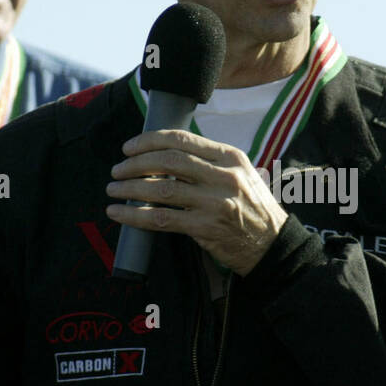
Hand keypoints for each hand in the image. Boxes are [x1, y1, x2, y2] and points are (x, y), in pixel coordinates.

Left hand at [105, 130, 287, 275]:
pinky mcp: (205, 228)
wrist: (272, 246)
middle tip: (117, 170)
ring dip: (130, 188)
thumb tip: (165, 155)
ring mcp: (215, 203)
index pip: (182, 139)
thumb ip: (210, 163)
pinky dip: (135, 215)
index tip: (129, 147)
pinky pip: (161, 218)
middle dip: (135, 164)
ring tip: (113, 190)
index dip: (149, 140)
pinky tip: (119, 214)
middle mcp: (223, 176)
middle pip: (168, 161)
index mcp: (230, 157)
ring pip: (160, 189)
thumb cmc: (253, 208)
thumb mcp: (241, 174)